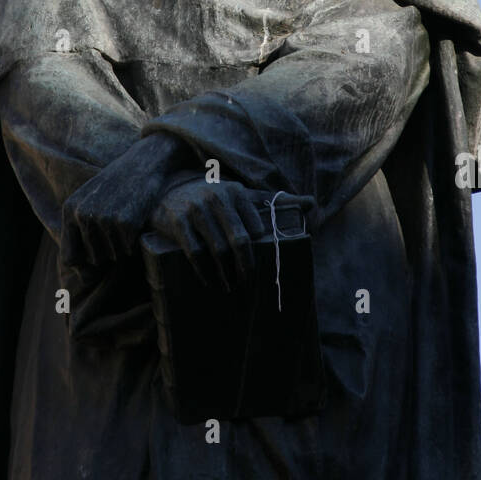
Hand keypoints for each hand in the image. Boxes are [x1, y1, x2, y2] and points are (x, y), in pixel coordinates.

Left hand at [62, 133, 189, 267]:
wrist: (143, 162)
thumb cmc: (117, 186)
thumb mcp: (90, 201)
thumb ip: (81, 234)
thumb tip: (83, 278)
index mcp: (70, 210)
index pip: (70, 257)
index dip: (83, 267)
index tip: (96, 266)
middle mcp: (83, 216)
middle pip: (94, 259)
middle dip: (107, 252)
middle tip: (117, 230)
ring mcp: (103, 219)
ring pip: (112, 256)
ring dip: (121, 247)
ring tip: (125, 222)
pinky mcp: (125, 222)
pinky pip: (128, 249)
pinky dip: (134, 242)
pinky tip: (136, 221)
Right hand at [148, 178, 268, 291]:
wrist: (169, 193)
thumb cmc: (214, 199)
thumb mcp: (242, 195)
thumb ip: (276, 199)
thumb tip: (311, 203)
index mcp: (236, 192)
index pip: (256, 228)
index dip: (261, 250)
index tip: (263, 266)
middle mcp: (217, 197)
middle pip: (240, 240)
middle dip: (246, 267)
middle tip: (248, 283)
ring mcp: (196, 209)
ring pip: (218, 249)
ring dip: (226, 273)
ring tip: (230, 286)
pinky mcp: (178, 221)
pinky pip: (195, 253)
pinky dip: (205, 272)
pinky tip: (210, 282)